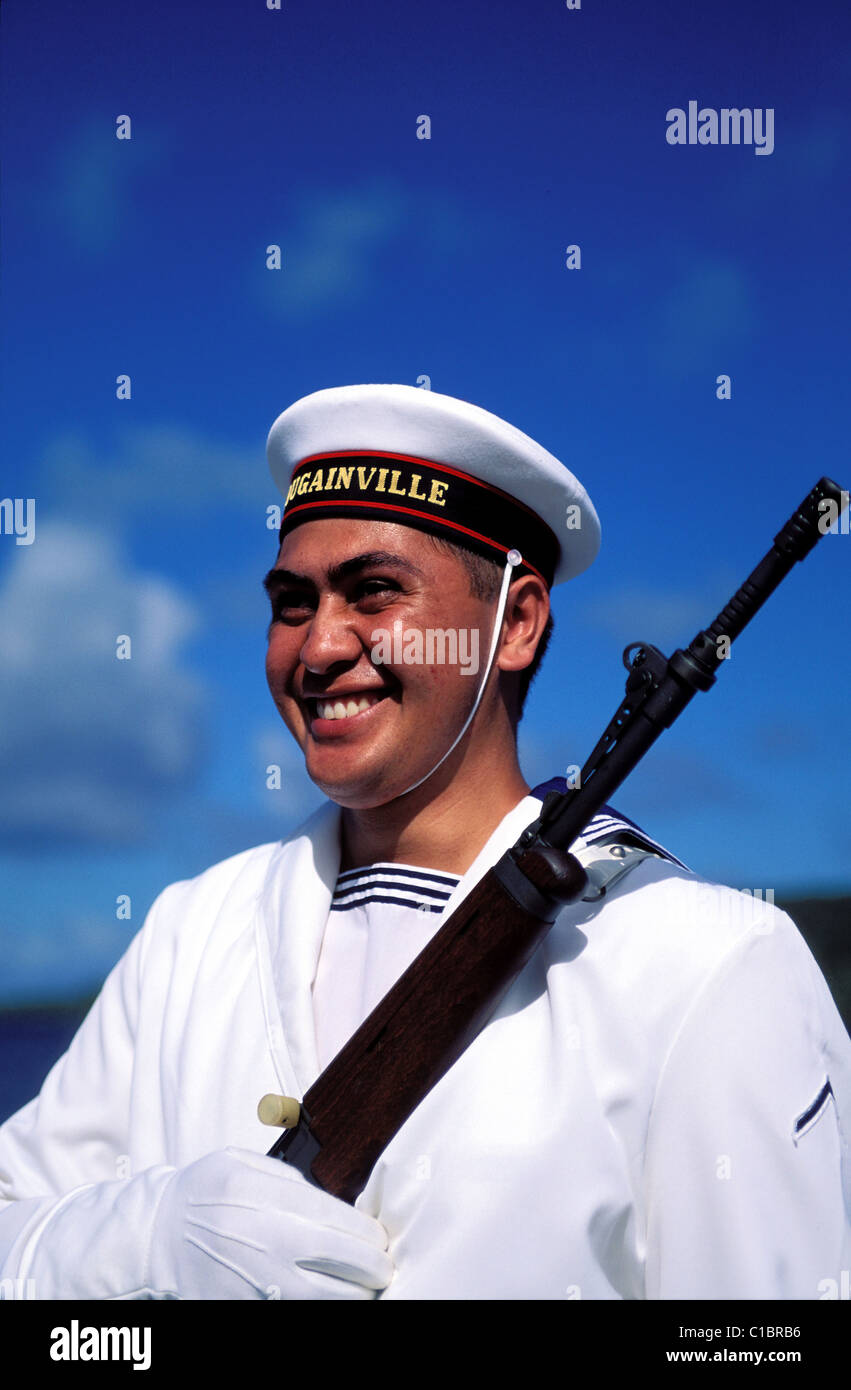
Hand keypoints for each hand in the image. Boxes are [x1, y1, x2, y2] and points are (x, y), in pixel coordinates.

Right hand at [147, 1146, 393, 1299]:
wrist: (154, 1239)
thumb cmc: (199, 1196)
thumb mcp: (242, 1163)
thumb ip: (290, 1177)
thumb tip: (331, 1197)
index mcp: (275, 1203)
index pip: (348, 1225)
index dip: (373, 1235)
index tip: (379, 1237)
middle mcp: (275, 1247)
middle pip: (353, 1267)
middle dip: (376, 1267)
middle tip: (381, 1265)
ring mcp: (266, 1286)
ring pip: (336, 1300)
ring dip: (357, 1295)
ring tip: (361, 1287)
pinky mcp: (253, 1308)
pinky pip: (304, 1313)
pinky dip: (323, 1307)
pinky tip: (325, 1296)